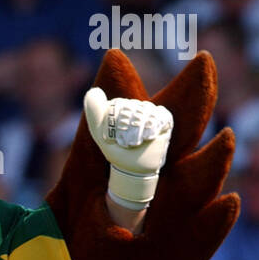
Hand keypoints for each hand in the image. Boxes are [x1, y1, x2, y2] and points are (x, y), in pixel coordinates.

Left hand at [84, 88, 173, 208]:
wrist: (134, 168)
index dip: (117, 124)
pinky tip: (150, 136)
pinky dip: (155, 125)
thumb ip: (94, 113)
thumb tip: (94, 91)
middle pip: (134, 107)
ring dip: (141, 128)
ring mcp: (151, 113)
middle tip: (128, 144)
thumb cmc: (116, 151)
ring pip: (147, 110)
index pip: (120, 105)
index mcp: (121, 107)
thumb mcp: (100, 134)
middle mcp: (136, 107)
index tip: (116, 140)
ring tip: (138, 143)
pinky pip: (161, 115)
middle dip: (129, 128)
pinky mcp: (164, 120)